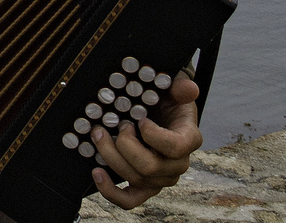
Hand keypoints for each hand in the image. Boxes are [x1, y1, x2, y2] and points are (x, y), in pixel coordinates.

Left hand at [90, 71, 202, 208]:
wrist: (159, 111)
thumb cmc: (166, 99)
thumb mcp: (172, 88)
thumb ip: (180, 86)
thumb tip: (189, 88)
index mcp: (188, 140)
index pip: (176, 148)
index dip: (154, 136)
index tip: (140, 120)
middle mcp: (177, 164)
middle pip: (150, 167)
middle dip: (124, 145)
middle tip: (113, 126)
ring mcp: (161, 178)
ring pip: (136, 180)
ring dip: (111, 158)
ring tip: (98, 136)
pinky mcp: (145, 185)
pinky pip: (129, 200)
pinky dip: (110, 191)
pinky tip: (96, 172)